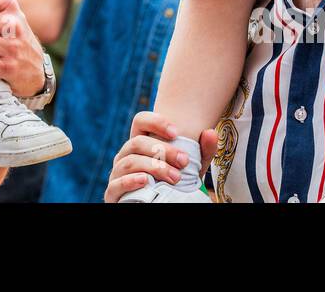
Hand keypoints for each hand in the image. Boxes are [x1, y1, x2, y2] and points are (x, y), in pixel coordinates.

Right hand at [104, 111, 218, 201]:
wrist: (162, 204)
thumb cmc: (175, 183)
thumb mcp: (191, 167)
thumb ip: (202, 151)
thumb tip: (211, 133)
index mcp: (141, 144)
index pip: (140, 120)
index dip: (156, 122)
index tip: (176, 132)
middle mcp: (125, 155)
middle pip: (137, 142)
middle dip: (162, 150)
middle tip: (184, 161)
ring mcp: (117, 173)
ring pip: (129, 162)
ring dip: (153, 167)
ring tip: (175, 178)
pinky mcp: (113, 193)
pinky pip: (116, 184)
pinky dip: (130, 181)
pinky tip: (145, 181)